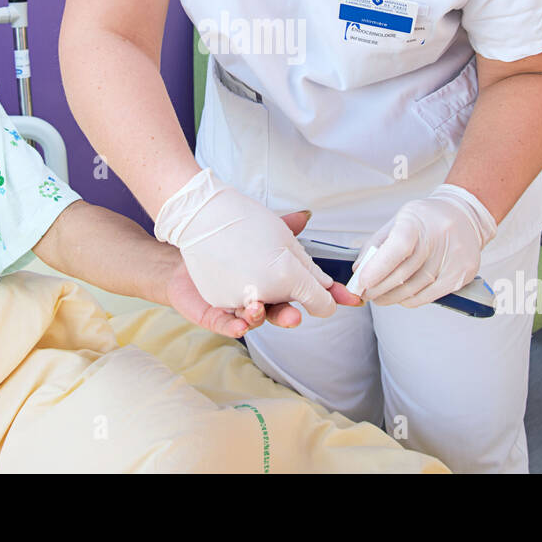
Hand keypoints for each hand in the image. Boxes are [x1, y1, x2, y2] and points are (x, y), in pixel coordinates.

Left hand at [155, 170, 338, 317]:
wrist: (191, 247)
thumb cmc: (230, 242)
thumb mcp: (262, 232)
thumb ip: (285, 227)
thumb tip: (306, 215)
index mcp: (280, 281)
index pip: (308, 292)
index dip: (328, 298)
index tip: (350, 300)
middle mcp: (264, 297)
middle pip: (283, 311)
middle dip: (290, 316)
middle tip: (297, 316)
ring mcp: (240, 307)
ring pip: (256, 320)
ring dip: (261, 318)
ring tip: (259, 310)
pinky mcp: (216, 313)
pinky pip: (226, 324)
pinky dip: (234, 325)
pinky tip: (239, 323)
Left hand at [351, 184, 497, 307]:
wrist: (464, 216)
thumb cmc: (427, 219)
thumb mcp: (399, 220)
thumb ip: (377, 244)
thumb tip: (359, 270)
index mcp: (418, 220)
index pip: (398, 247)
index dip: (378, 267)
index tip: (362, 281)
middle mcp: (439, 237)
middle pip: (404, 273)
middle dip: (379, 288)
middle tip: (365, 293)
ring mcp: (453, 257)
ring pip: (415, 288)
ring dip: (392, 297)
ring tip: (380, 297)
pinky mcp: (463, 274)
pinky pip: (430, 295)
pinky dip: (411, 300)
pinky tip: (401, 298)